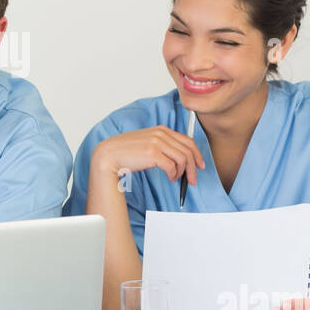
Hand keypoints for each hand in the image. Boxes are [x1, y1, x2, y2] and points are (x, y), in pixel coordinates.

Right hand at [91, 127, 205, 191]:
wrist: (109, 155)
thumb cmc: (126, 152)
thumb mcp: (147, 143)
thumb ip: (162, 145)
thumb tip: (179, 157)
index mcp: (161, 129)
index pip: (187, 140)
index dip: (197, 154)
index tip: (200, 164)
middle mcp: (161, 134)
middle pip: (188, 150)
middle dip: (193, 167)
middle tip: (192, 179)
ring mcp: (157, 142)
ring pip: (182, 159)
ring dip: (182, 173)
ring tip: (175, 179)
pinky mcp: (152, 153)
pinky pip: (172, 166)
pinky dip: (174, 175)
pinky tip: (170, 178)